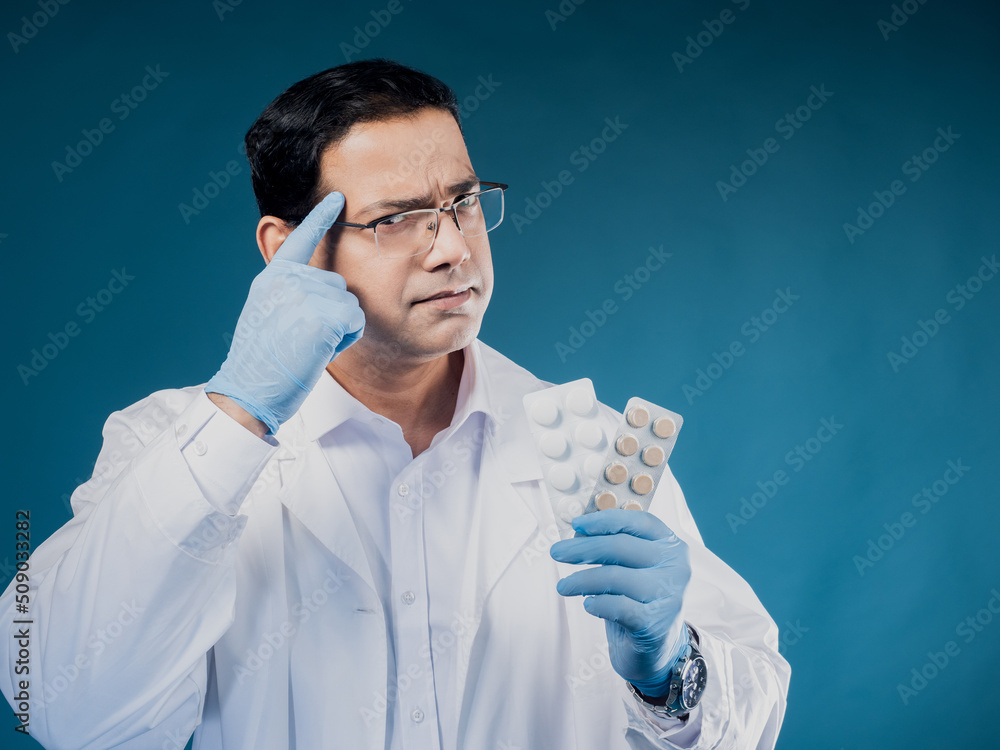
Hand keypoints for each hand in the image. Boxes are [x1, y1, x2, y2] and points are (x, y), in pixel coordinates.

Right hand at [205, 192, 364, 434]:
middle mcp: (288, 279)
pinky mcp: (323, 315)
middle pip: (338, 285)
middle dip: (333, 315)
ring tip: (309, 345)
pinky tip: (321, 350)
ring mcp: (305, 294)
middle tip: (303, 339)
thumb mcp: (269, 315)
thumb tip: (320, 285)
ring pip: (350, 304)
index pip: (299, 239)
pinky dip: (347, 339)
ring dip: (340, 329)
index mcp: (273, 277)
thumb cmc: (263, 363)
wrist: (249, 389)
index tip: (336, 197)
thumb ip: (290, 293)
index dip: (319, 217)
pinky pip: (356, 321)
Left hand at [550, 509, 690, 695]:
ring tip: (563, 586)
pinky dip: (597, 603)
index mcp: (671, 546)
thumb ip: (611, 548)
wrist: (658, 650)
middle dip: (583, 548)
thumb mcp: (630, 568)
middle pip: (621, 546)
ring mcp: (669, 595)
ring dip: (581, 579)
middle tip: (556, 552)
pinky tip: (587, 604)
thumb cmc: (638, 600)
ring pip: (615, 576)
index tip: (576, 524)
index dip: (605, 519)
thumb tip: (577, 533)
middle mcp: (676, 567)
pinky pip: (618, 606)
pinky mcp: (656, 623)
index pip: (639, 522)